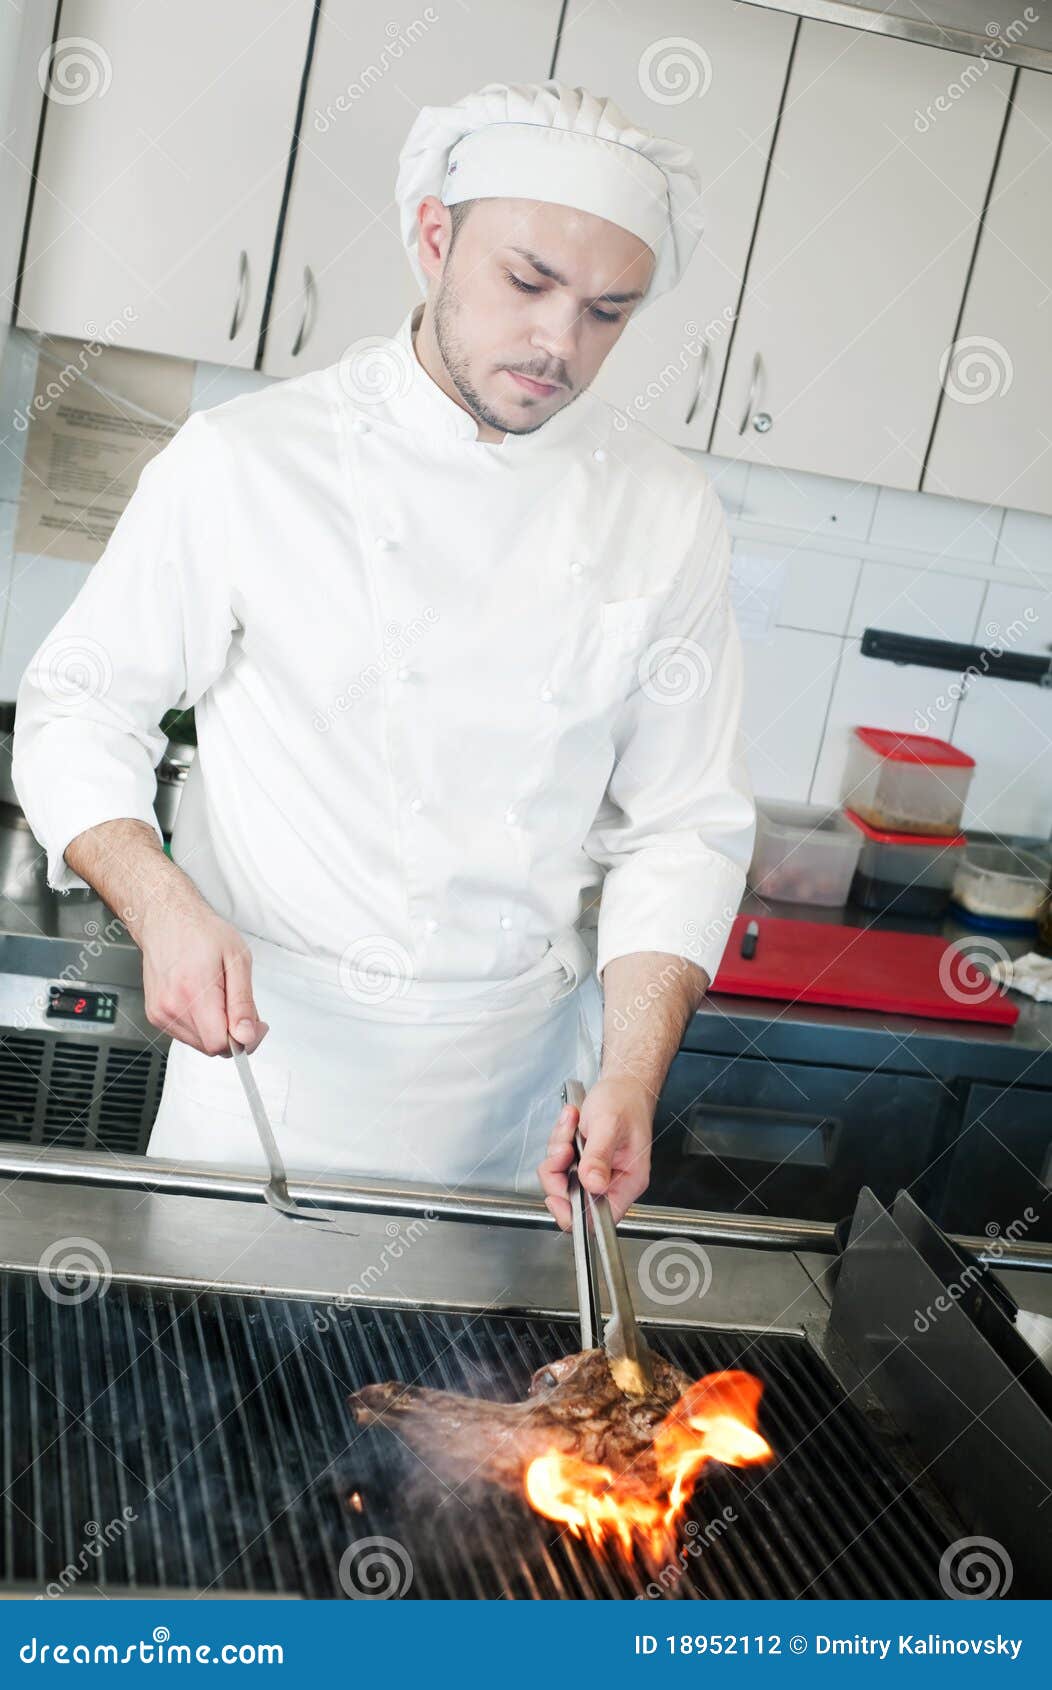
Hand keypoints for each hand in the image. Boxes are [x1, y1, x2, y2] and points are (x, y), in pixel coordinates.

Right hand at [141, 902, 268, 1056]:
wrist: (167, 919)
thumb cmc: (200, 933)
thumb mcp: (237, 960)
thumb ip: (243, 1002)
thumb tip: (246, 1035)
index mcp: (193, 992)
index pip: (220, 1044)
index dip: (243, 1039)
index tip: (254, 1024)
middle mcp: (171, 1007)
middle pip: (211, 1047)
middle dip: (232, 1033)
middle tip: (239, 1005)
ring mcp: (160, 1013)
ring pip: (200, 1044)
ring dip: (216, 1029)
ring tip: (218, 997)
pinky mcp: (155, 1016)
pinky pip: (186, 1035)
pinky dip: (201, 1025)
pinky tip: (203, 1000)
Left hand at [538, 1075, 652, 1230]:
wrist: (622, 1084)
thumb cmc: (625, 1101)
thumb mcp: (609, 1125)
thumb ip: (599, 1156)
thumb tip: (593, 1185)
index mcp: (627, 1182)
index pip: (600, 1218)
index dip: (574, 1213)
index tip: (557, 1195)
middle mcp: (611, 1182)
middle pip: (572, 1199)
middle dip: (559, 1172)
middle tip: (565, 1146)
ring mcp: (595, 1172)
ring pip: (561, 1179)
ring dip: (558, 1150)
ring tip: (572, 1125)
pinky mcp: (582, 1161)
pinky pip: (558, 1162)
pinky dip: (558, 1141)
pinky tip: (571, 1123)